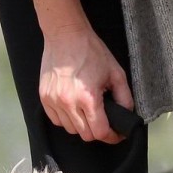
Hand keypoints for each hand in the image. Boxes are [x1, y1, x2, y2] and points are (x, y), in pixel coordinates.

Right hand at [40, 26, 134, 143]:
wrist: (65, 35)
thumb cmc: (90, 51)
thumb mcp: (116, 73)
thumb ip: (125, 98)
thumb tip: (127, 115)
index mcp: (88, 97)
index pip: (100, 132)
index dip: (112, 137)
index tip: (117, 135)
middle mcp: (68, 103)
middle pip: (85, 135)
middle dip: (98, 132)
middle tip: (105, 122)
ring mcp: (53, 101)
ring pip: (71, 129)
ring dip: (82, 126)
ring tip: (89, 112)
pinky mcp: (44, 98)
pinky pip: (57, 120)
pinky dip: (67, 119)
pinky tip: (75, 108)